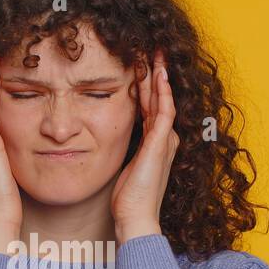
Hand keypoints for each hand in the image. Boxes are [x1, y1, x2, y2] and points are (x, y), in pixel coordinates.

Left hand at [111, 48, 177, 244]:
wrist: (136, 219)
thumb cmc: (127, 200)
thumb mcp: (123, 167)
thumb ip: (122, 151)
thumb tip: (102, 139)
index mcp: (155, 143)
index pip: (150, 106)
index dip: (145, 85)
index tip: (139, 64)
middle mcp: (164, 139)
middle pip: (159, 98)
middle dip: (155, 73)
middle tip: (152, 49)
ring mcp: (165, 140)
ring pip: (163, 99)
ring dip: (160, 75)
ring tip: (156, 53)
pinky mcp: (161, 144)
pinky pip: (164, 110)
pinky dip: (162, 91)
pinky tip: (158, 74)